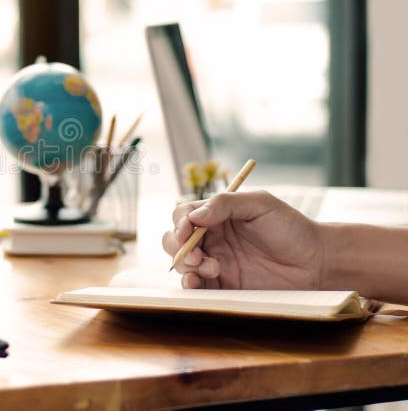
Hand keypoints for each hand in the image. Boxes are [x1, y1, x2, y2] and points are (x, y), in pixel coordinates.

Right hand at [162, 191, 322, 289]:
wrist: (316, 262)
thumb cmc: (291, 228)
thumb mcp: (260, 204)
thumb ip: (226, 204)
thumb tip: (195, 216)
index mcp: (217, 216)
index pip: (184, 216)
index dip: (179, 224)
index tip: (187, 232)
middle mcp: (211, 238)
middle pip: (174, 240)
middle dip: (178, 248)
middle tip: (197, 255)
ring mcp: (215, 262)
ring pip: (181, 263)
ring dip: (186, 265)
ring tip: (212, 268)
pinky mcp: (223, 286)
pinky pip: (196, 286)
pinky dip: (189, 285)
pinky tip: (197, 283)